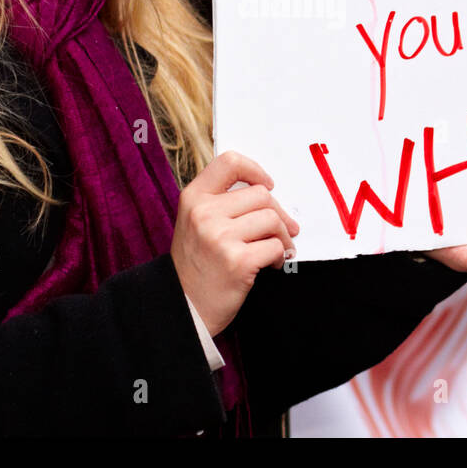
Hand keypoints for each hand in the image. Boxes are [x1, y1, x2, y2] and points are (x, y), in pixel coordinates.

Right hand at [170, 151, 299, 336]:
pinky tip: (270, 262)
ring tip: (275, 247)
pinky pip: (275, 246)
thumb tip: (266, 191)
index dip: (255, 170)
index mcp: (193, 198)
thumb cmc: (195, 263)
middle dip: (277, 212)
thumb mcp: (195, 221)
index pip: (230, 162)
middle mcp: (204, 213)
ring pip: (271, 219)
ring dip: (281, 235)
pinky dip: (279, 254)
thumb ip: (222, 201)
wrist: (184, 305)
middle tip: (282, 227)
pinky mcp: (238, 261)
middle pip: (260, 194)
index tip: (267, 184)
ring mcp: (220, 237)